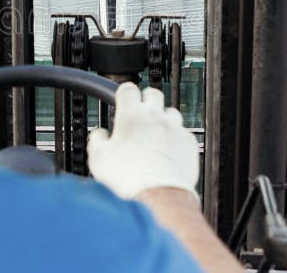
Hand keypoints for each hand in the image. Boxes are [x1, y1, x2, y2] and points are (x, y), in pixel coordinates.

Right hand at [87, 82, 199, 199]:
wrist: (158, 197)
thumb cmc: (128, 179)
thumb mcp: (98, 158)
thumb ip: (97, 140)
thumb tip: (100, 135)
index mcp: (131, 116)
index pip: (128, 89)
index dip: (124, 93)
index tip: (123, 99)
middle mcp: (155, 117)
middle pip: (153, 93)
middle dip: (146, 99)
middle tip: (140, 112)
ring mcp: (174, 129)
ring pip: (171, 111)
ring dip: (163, 118)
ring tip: (155, 133)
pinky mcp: (189, 143)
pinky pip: (183, 132)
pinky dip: (176, 138)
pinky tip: (169, 150)